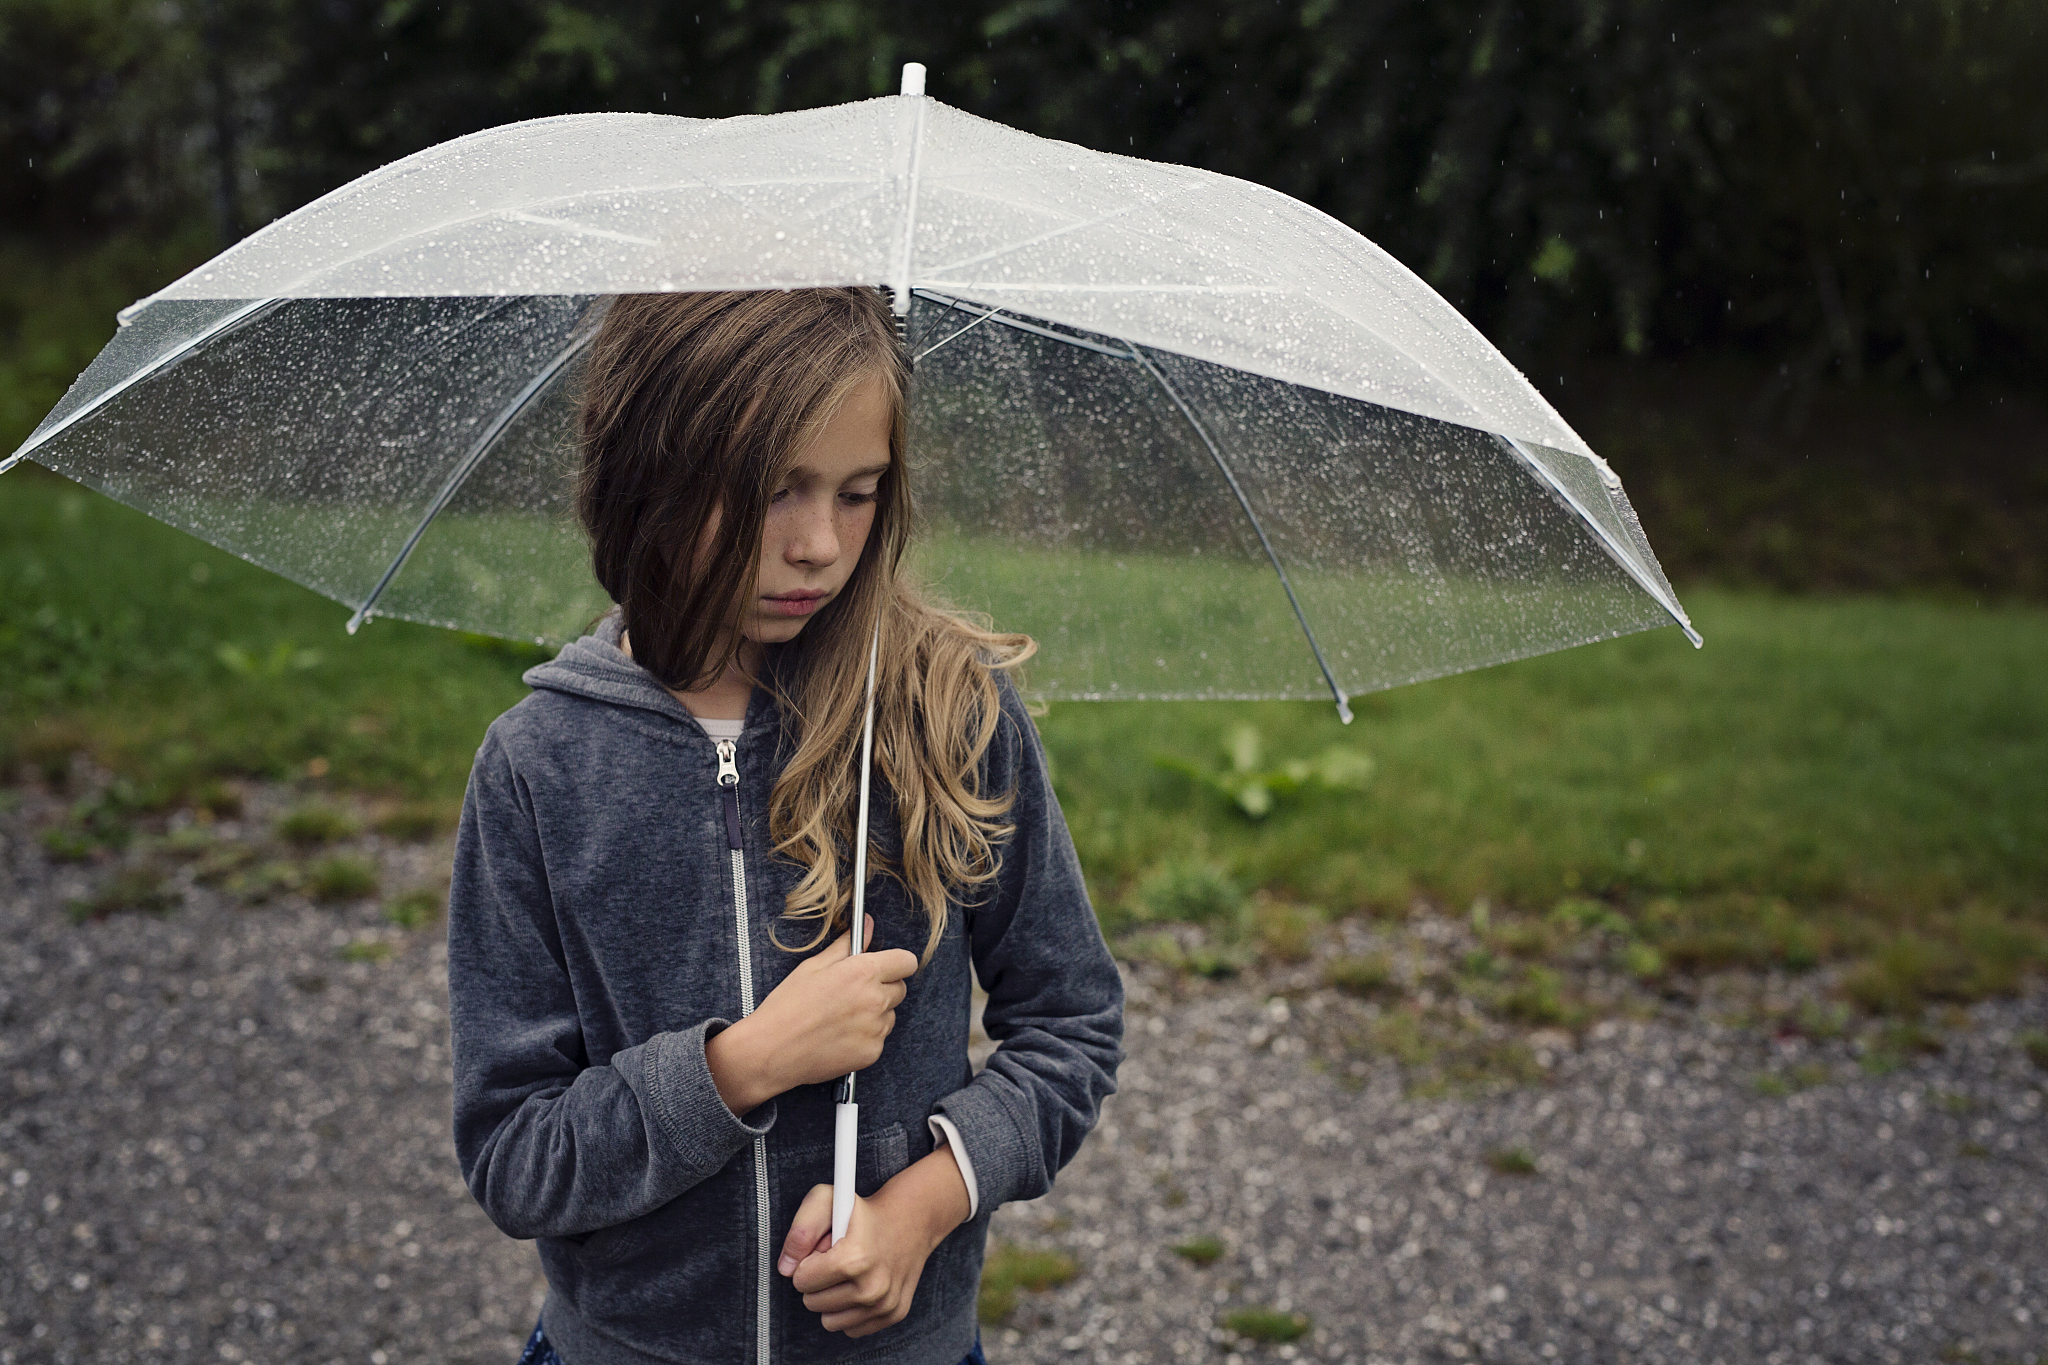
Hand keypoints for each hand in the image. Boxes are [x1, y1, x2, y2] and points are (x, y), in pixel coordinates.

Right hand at [705, 921, 918, 1115]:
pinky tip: (840, 1036)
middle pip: (900, 989)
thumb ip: (846, 945)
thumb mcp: (813, 967)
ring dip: (875, 1014)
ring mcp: (875, 1029)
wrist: (772, 1051)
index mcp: (862, 973)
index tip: (886, 966)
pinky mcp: (872, 1053)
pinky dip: (866, 1037)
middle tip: (854, 993)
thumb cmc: (788, 1006)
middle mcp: (874, 1000)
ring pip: (889, 1015)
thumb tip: (866, 925)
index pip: (906, 962)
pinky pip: (879, 1039)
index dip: (897, 962)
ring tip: (841, 1017)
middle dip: (884, 987)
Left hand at [778, 1150, 966, 1337]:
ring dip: (833, 1298)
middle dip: (819, 1281)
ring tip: (850, 1271)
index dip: (808, 1262)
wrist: (912, 1219)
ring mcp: (885, 1304)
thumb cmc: (864, 1211)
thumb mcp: (827, 1201)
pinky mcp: (894, 1314)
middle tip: (838, 1258)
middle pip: (813, 1303)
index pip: (801, 1281)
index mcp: (855, 1259)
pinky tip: (862, 1284)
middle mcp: (873, 1287)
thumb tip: (786, 1268)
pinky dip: (851, 1310)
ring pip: (830, 1322)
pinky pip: (851, 1329)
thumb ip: (800, 1231)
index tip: (824, 1249)